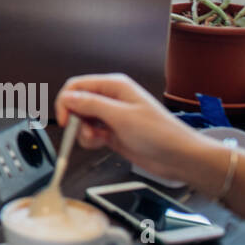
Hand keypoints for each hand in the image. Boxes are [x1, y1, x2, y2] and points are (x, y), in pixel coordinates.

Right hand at [55, 73, 214, 182]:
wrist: (179, 157)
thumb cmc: (160, 134)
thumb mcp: (121, 117)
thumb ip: (91, 105)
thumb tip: (67, 97)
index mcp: (114, 86)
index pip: (77, 86)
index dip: (66, 101)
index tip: (64, 120)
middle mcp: (111, 99)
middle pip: (77, 103)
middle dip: (75, 119)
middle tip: (81, 131)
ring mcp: (112, 116)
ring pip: (81, 119)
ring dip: (82, 132)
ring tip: (97, 139)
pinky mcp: (113, 132)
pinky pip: (90, 133)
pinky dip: (90, 140)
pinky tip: (101, 144)